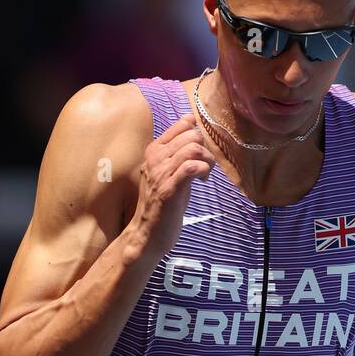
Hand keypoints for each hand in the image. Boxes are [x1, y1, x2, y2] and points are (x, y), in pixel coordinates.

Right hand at [130, 113, 214, 260]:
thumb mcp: (168, 171)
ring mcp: (161, 173)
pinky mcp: (169, 189)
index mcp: (154, 150)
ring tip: (205, 174)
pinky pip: (191, 167)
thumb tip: (197, 132)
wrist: (148, 232)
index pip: (182, 123)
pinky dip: (203, 171)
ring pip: (193, 148)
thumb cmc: (162, 202)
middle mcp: (155, 158)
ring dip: (207, 161)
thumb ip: (179, 152)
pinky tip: (202, 181)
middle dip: (206, 149)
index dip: (199, 135)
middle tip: (205, 167)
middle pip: (191, 134)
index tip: (199, 153)